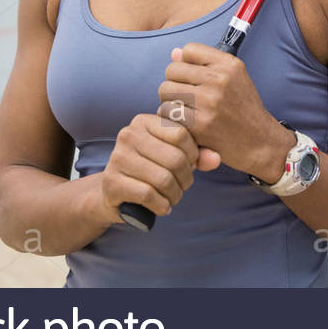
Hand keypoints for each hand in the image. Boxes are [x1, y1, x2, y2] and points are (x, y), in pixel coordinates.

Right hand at [95, 113, 220, 223]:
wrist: (114, 191)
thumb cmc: (150, 169)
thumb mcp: (174, 156)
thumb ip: (197, 154)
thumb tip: (216, 159)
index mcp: (144, 121)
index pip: (182, 134)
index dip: (193, 155)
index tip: (191, 166)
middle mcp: (128, 135)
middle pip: (175, 158)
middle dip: (186, 178)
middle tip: (184, 186)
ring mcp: (117, 158)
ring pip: (163, 179)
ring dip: (175, 195)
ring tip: (173, 197)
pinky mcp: (112, 182)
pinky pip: (148, 195)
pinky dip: (161, 205)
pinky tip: (162, 207)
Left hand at [157, 42, 288, 179]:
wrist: (260, 142)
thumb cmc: (243, 110)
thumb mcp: (234, 79)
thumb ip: (204, 64)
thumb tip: (174, 53)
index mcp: (229, 65)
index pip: (189, 49)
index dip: (186, 63)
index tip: (193, 77)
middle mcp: (220, 79)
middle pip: (172, 69)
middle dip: (174, 82)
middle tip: (186, 97)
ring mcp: (209, 101)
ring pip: (165, 90)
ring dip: (169, 100)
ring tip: (184, 109)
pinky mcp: (199, 123)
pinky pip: (167, 111)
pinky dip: (170, 118)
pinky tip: (183, 123)